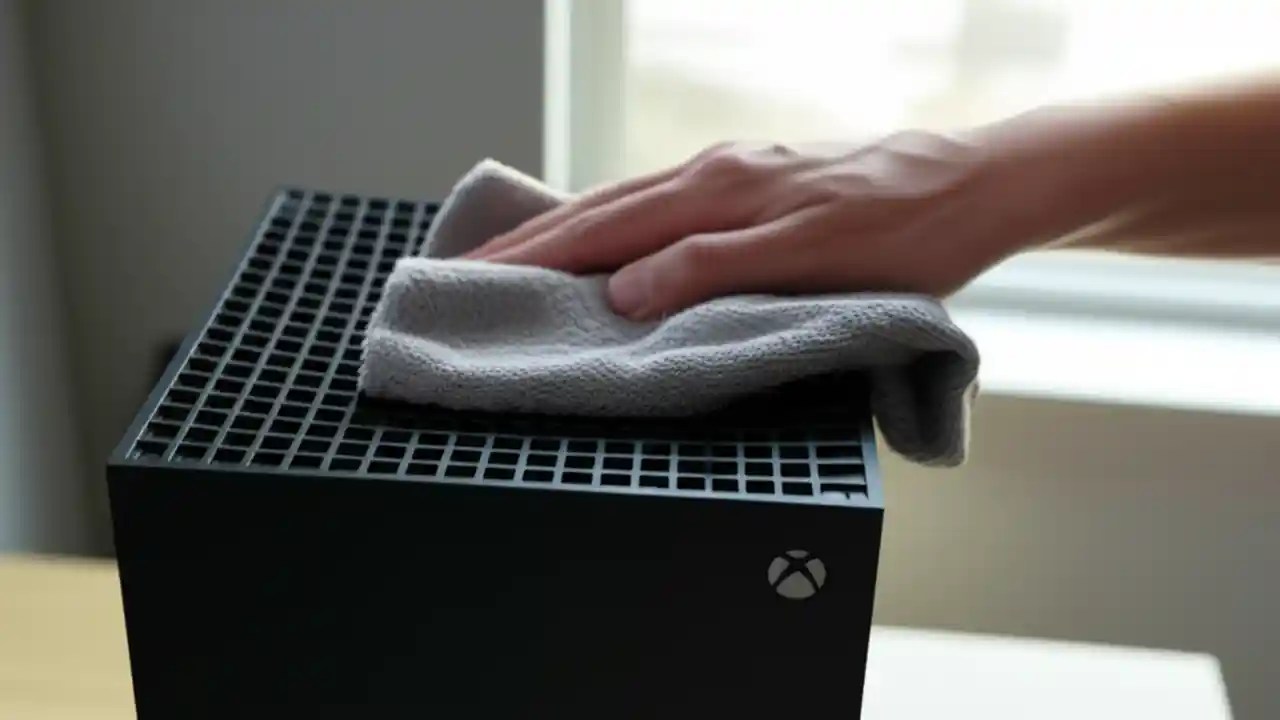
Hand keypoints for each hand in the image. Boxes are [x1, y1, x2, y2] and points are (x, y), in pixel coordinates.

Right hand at [466, 133, 1034, 319]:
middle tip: (461, 271)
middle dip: (526, 241)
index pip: (601, 227)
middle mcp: (714, 173)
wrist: (975, 184)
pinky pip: (659, 198)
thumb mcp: (814, 260)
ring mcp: (733, 171)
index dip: (533, 258)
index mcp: (718, 192)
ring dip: (561, 227)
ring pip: (625, 198)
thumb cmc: (906, 234)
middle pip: (598, 207)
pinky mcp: (755, 178)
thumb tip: (624, 289)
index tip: (471, 281)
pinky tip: (605, 232)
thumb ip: (715, 270)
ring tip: (510, 254)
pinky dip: (612, 218)